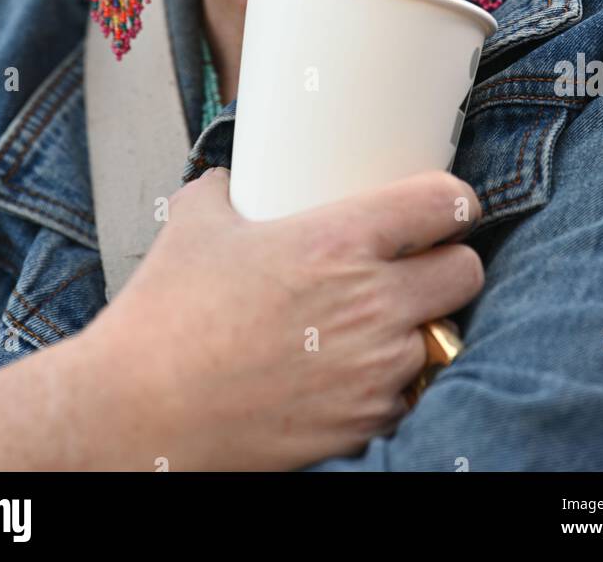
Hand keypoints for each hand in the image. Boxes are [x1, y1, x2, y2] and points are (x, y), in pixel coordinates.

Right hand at [78, 165, 483, 470]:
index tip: (444, 207)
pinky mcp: (362, 424)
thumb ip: (224, 190)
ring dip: (417, 327)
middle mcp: (372, 304)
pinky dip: (391, 383)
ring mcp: (373, 371)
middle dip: (447, 265)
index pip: (444, 205)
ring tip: (376, 322)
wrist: (137, 414)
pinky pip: (407, 395)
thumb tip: (230, 178)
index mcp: (340, 241)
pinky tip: (351, 372)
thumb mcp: (194, 224)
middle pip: (465, 273)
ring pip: (439, 337)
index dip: (453, 201)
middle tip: (416, 265)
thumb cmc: (164, 316)